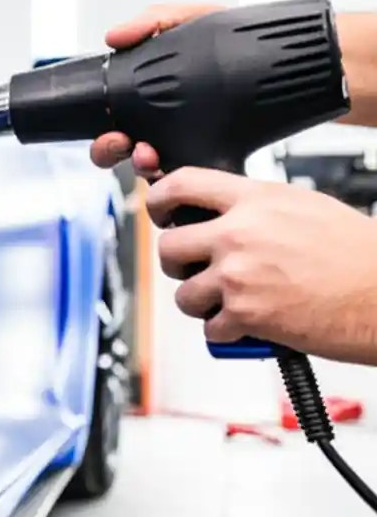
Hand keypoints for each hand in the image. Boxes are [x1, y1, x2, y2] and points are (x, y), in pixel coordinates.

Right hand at [89, 3, 225, 175]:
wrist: (289, 57)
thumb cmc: (239, 42)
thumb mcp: (195, 20)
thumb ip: (154, 20)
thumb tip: (114, 36)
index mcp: (151, 103)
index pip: (114, 128)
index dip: (106, 139)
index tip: (113, 133)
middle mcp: (166, 130)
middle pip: (123, 157)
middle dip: (113, 155)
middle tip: (124, 144)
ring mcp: (190, 148)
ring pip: (153, 174)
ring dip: (145, 169)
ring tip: (154, 156)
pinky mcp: (218, 160)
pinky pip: (194, 180)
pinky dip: (185, 180)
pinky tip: (190, 168)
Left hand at [149, 168, 376, 364]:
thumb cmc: (358, 255)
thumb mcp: (305, 207)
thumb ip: (256, 207)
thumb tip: (220, 212)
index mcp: (256, 199)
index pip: (182, 184)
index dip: (159, 199)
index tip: (159, 211)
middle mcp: (240, 233)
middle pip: (169, 245)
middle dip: (178, 262)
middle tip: (197, 268)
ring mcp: (239, 274)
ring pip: (184, 292)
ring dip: (201, 302)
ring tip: (230, 301)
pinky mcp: (245, 314)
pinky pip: (210, 328)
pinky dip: (226, 332)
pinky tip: (249, 324)